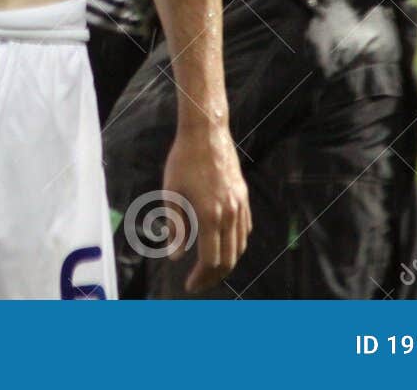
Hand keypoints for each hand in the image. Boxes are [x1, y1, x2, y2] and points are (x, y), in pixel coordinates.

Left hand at [162, 121, 250, 291]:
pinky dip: (237, 243)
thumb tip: (175, 256)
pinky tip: (226, 244)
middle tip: (199, 283)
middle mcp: (229, 213)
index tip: (189, 284)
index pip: (210, 260)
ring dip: (227, 262)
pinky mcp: (243, 196)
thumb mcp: (171, 193)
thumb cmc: (183, 161)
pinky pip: (245, 228)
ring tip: (211, 268)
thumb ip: (175, 227)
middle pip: (229, 259)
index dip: (201, 277)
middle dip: (214, 276)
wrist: (206, 132)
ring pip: (240, 245)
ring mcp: (240, 204)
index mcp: (210, 216)